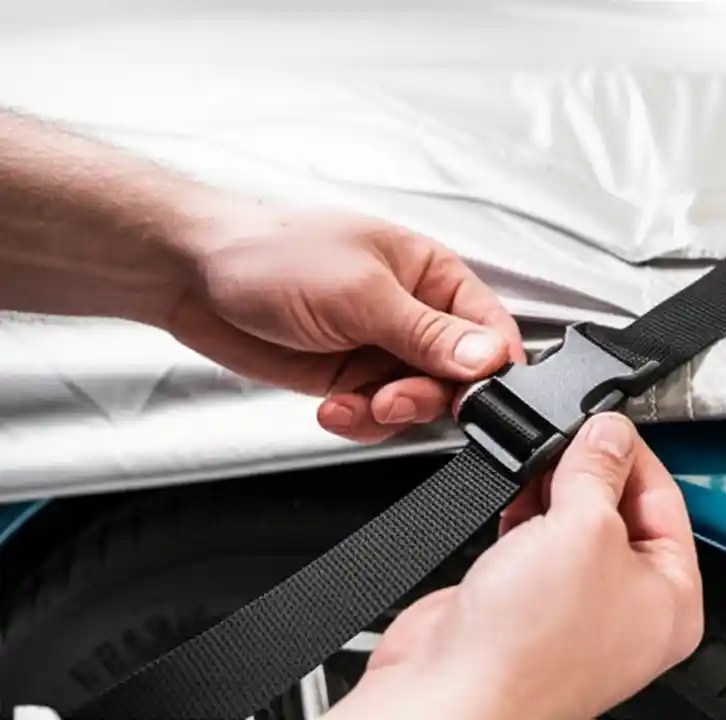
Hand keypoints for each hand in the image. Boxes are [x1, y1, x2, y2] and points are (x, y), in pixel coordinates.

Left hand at [164, 201, 523, 441]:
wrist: (194, 276)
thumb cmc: (272, 255)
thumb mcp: (361, 293)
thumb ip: (428, 332)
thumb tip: (489, 358)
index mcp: (433, 275)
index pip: (491, 329)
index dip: (490, 367)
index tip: (473, 392)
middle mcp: (415, 314)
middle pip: (460, 377)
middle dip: (429, 397)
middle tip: (395, 398)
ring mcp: (383, 349)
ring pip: (420, 404)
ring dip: (389, 414)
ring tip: (355, 402)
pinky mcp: (351, 379)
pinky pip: (378, 416)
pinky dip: (359, 421)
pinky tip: (332, 408)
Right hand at [324, 414, 703, 719]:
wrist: (452, 694)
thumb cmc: (529, 648)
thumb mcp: (584, 529)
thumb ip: (598, 470)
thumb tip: (609, 432)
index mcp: (671, 600)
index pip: (667, 502)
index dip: (635, 455)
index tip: (607, 422)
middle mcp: (627, 609)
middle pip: (620, 511)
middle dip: (591, 470)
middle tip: (569, 437)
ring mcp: (573, 608)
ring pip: (573, 524)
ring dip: (553, 488)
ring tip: (537, 462)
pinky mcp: (523, 603)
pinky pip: (533, 541)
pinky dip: (522, 512)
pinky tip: (511, 489)